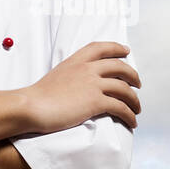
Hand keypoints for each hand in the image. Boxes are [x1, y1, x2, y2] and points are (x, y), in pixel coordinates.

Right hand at [23, 41, 140, 132]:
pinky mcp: (95, 102)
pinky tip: (132, 121)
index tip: (126, 51)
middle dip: (132, 76)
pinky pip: (121, 107)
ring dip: (135, 100)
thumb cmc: (39, 96)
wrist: (32, 106)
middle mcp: (87, 69)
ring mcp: (93, 84)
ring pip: (124, 89)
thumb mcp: (57, 75)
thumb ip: (72, 74)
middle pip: (120, 67)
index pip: (101, 47)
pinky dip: (129, 115)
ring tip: (137, 108)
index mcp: (76, 60)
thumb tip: (81, 83)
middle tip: (137, 84)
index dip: (116, 47)